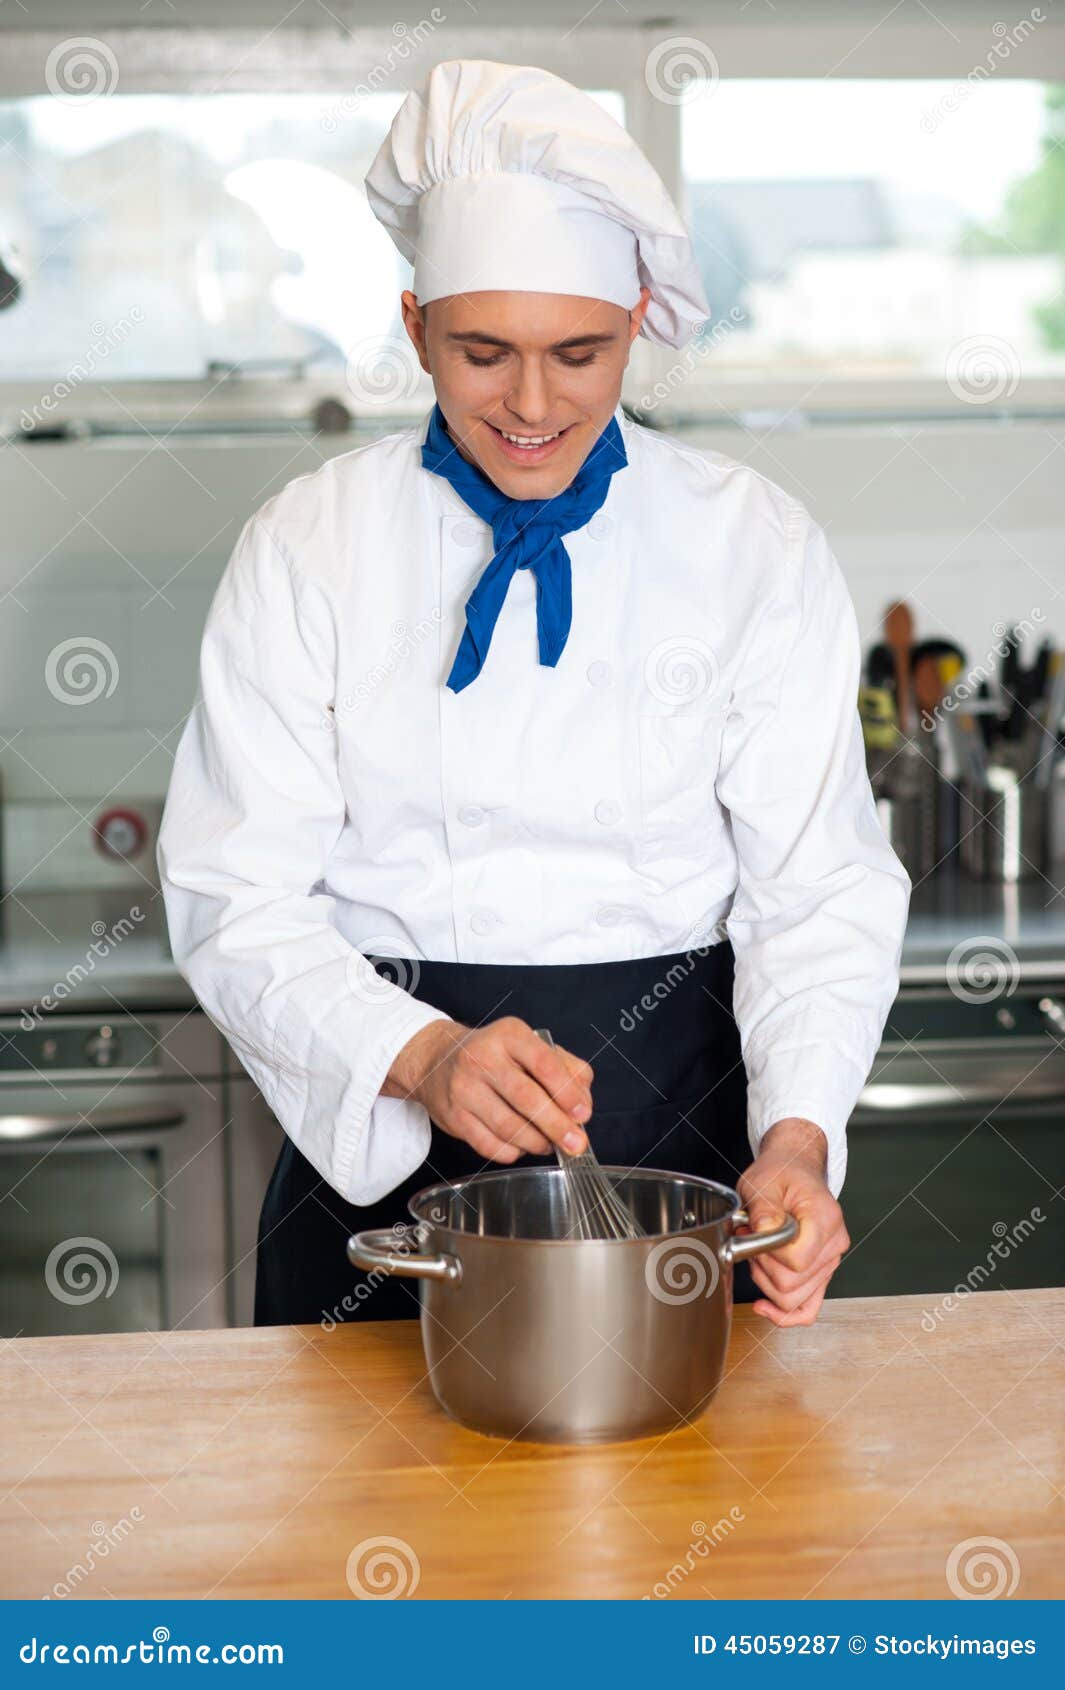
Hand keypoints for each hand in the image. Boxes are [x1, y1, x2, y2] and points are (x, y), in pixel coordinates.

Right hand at [382, 1016, 593, 1165]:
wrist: (438, 1060)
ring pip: (509, 1127)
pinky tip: (521, 1146)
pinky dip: (512, 1152)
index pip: (544, 1063)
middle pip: (527, 1098)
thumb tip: (583, 1104)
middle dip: (557, 1126)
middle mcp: (483, 1058)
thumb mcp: (530, 1046)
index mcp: (509, 1035)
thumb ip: (566, 1068)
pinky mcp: (454, 1116)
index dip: (567, 1092)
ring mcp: (465, 1088)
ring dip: (537, 1143)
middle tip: (576, 1144)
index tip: (583, 1114)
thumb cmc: (496, 1055)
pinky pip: (490, 1145)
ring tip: (550, 1145)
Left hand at [737, 1118, 848, 1327]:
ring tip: (758, 1252)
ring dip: (766, 1282)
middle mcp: (833, 1245)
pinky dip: (784, 1314)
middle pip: (792, 1287)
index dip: (767, 1254)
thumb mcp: (763, 1180)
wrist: (794, 1169)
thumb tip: (763, 1233)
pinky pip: (807, 1309)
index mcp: (824, 1219)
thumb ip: (763, 1207)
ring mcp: (829, 1262)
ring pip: (794, 1301)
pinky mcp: (820, 1273)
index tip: (754, 1234)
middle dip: (761, 1268)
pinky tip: (764, 1305)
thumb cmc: (781, 1173)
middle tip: (751, 1240)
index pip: (796, 1261)